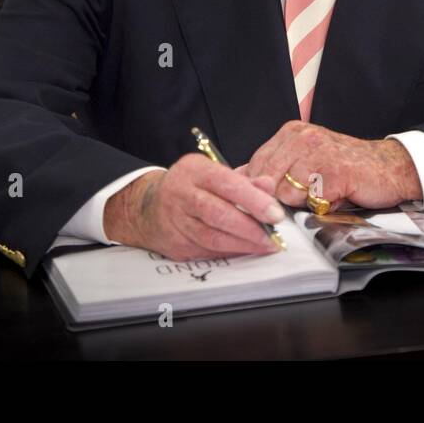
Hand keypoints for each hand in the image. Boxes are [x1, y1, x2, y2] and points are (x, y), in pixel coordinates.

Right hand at [103, 156, 284, 259]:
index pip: (227, 184)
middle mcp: (181, 194)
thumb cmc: (189, 186)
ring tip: (266, 245)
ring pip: (212, 237)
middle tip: (274, 235)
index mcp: (194, 170)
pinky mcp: (176, 244)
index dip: (254, 200)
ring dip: (243, 244)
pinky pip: (207, 251)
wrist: (148, 206)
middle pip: (218, 213)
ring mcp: (176, 221)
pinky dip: (230, 252)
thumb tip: (269, 187)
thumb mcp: (213, 172)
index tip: (275, 213)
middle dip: (250, 227)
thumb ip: (244, 180)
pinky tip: (246, 249)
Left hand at [244, 121, 423, 210]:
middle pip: (267, 180)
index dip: (257, 188)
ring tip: (322, 193)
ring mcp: (319, 153)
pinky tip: (336, 195)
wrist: (389, 167)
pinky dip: (322, 206)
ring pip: (286, 193)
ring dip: (303, 203)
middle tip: (301, 198)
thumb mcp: (305, 160)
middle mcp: (302, 137)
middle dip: (279, 198)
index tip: (263, 201)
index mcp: (291, 132)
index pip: (255, 164)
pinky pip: (310, 201)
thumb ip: (275, 168)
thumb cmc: (346, 167)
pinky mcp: (334, 172)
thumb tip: (239, 179)